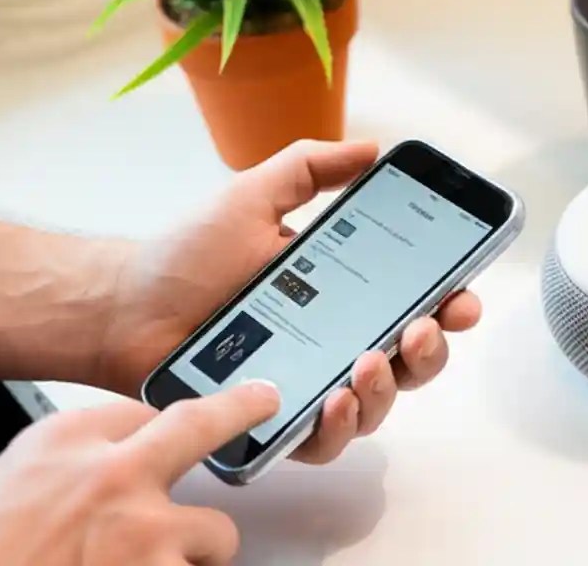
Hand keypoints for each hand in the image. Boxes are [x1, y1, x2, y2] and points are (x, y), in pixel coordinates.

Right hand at [0, 381, 279, 565]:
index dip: (153, 427)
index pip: (134, 410)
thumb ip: (51, 472)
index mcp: (62, 443)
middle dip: (240, 409)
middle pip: (201, 424)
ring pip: (215, 531)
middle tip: (261, 401)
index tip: (169, 426)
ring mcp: (149, 531)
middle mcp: (115, 474)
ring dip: (194, 555)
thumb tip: (79, 478)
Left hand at [94, 140, 481, 463]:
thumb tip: (370, 147)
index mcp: (345, 291)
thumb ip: (311, 168)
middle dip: (433, 349)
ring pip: (380, 404)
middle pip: (414, 360)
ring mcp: (311, 384)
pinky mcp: (278, 421)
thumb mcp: (253, 195)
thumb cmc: (187, 255)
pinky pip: (327, 440)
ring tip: (369, 360)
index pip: (416, 301)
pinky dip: (342, 427)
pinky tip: (335, 401)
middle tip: (421, 328)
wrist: (125, 303)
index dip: (451, 303)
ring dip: (391, 386)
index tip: (461, 296)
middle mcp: (338, 340)